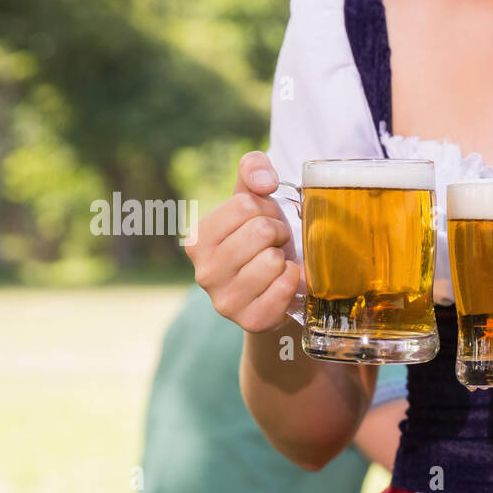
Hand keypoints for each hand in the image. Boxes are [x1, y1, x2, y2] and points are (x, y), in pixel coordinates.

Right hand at [186, 151, 299, 333]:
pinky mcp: (251, 321)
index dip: (267, 210)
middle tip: (276, 246)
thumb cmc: (263, 242)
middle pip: (260, 231)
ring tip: (278, 264)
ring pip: (272, 260)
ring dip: (286, 258)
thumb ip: (253, 170)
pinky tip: (285, 283)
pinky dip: (294, 280)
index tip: (266, 225)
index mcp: (198, 239)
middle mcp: (204, 272)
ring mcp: (225, 301)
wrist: (277, 292)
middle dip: (279, 233)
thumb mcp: (254, 201)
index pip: (245, 205)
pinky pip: (285, 287)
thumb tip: (264, 182)